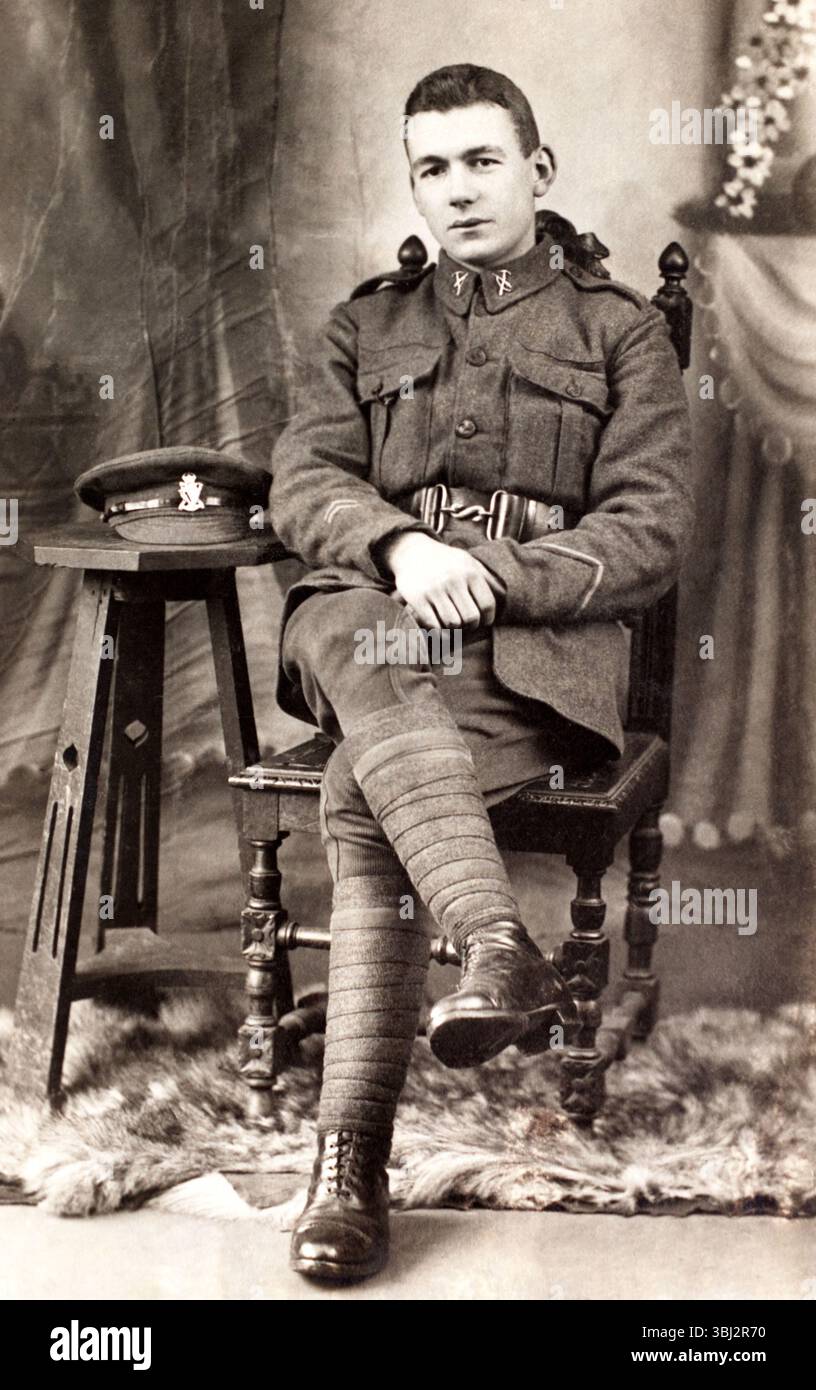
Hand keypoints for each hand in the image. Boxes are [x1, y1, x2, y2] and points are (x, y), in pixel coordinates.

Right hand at [382, 530, 504, 629]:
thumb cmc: (446, 561)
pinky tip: (438, 627)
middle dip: (470, 625)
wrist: (411, 552)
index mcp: (470, 572)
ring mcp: (434, 589)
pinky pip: (434, 625)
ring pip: (453, 624)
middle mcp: (453, 580)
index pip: (488, 605)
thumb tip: (506, 598)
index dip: (487, 618)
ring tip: (451, 622)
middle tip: (465, 623)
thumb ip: (488, 578)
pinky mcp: (417, 598)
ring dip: (453, 628)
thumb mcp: (469, 562)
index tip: (482, 620)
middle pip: (471, 618)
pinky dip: (438, 632)